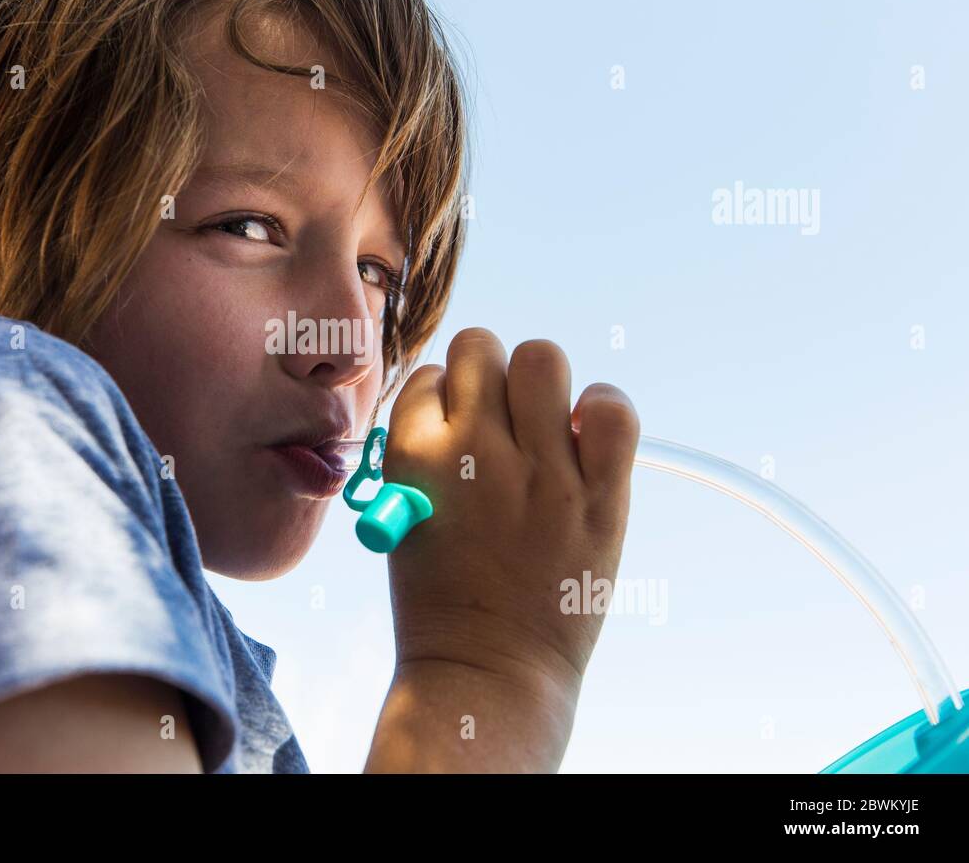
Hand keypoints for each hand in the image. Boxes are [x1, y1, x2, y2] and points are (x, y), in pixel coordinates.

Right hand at [382, 328, 638, 694]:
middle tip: (501, 417)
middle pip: (481, 347)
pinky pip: (612, 408)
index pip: (430, 375)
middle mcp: (473, 452)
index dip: (443, 399)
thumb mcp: (404, 516)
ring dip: (541, 381)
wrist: (488, 670)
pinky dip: (603, 409)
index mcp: (414, 458)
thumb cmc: (440, 598)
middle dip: (488, 374)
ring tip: (545, 423)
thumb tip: (457, 397)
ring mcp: (540, 471)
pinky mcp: (598, 496)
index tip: (455, 429)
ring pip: (543, 358)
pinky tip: (587, 437)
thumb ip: (423, 454)